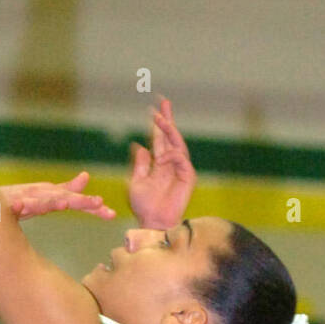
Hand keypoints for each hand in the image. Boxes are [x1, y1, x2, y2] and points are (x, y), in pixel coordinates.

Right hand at [3, 171, 115, 220]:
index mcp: (46, 195)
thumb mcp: (42, 194)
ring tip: (65, 204)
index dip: (91, 206)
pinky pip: (10, 207)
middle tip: (99, 204)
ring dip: (50, 202)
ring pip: (37, 202)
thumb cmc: (13, 197)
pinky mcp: (4, 205)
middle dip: (79, 202)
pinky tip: (21, 207)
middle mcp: (36, 195)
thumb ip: (64, 188)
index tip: (111, 214)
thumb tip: (86, 177)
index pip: (73, 200)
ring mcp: (20, 199)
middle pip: (61, 198)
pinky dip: (16, 205)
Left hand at [128, 98, 196, 229]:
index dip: (156, 124)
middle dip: (167, 118)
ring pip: (177, 143)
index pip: (158, 139)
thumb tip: (139, 146)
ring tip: (160, 119)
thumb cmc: (143, 206)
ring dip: (169, 130)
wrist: (152, 221)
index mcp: (159, 163)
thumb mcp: (136, 181)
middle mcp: (171, 163)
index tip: (152, 108)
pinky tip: (161, 159)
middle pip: (171, 136)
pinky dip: (171, 156)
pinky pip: (181, 159)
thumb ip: (140, 164)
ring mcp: (180, 169)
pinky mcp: (188, 176)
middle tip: (162, 102)